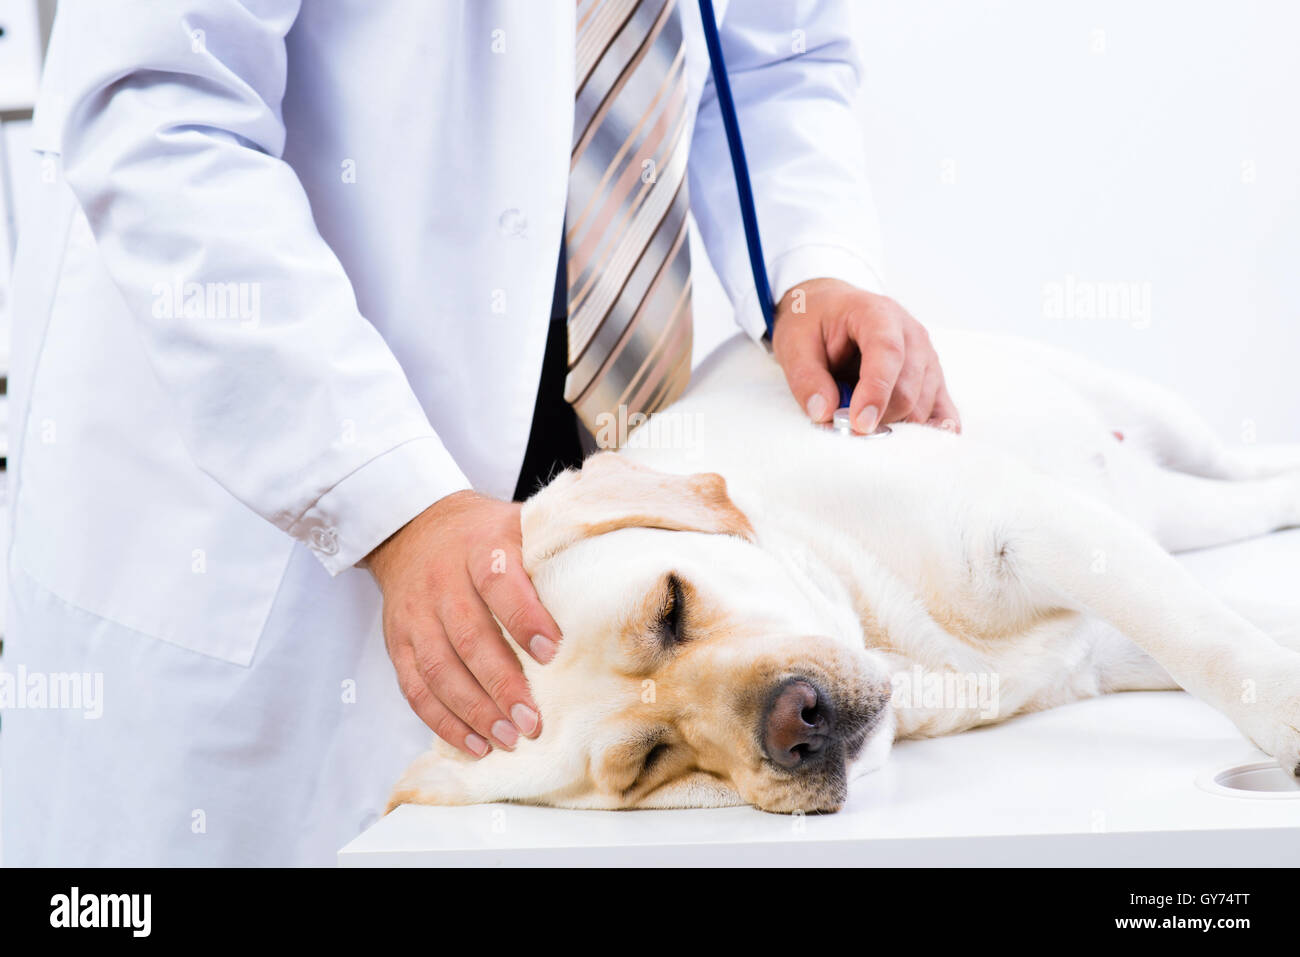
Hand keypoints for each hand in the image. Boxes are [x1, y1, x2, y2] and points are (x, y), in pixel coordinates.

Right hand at [365, 490, 560, 757]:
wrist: (415, 529)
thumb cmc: (484, 537)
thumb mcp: (518, 527)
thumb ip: (552, 554)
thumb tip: (608, 590)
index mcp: (480, 548)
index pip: (499, 582)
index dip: (524, 618)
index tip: (551, 653)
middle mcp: (443, 582)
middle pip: (468, 637)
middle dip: (501, 684)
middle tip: (532, 720)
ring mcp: (416, 615)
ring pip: (439, 669)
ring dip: (473, 710)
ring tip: (508, 738)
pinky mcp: (397, 642)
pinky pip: (414, 687)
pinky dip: (442, 720)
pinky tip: (474, 743)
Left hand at [771, 278, 960, 433]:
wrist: (831, 309)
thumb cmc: (814, 323)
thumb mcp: (794, 344)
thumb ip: (807, 378)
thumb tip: (824, 414)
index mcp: (877, 314)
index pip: (887, 353)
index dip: (876, 392)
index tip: (859, 424)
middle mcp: (911, 334)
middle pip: (907, 388)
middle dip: (879, 418)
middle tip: (844, 429)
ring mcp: (926, 357)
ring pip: (923, 405)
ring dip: (894, 425)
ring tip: (861, 424)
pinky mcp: (931, 378)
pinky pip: (942, 410)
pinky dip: (929, 430)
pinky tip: (914, 443)